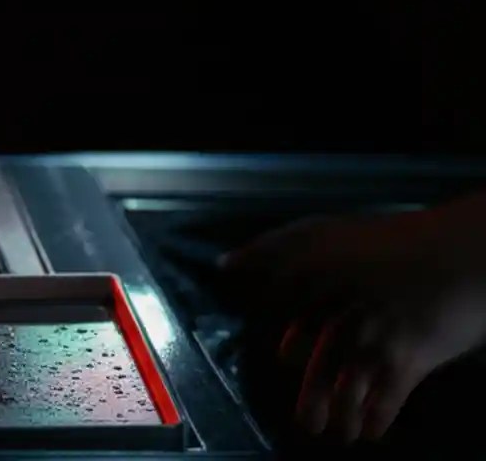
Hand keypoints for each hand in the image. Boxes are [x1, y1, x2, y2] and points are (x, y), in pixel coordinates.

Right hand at [222, 196, 485, 442]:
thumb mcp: (312, 240)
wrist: (449, 264)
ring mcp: (384, 341)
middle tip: (304, 422)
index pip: (304, 321)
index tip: (284, 358)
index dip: (295, 343)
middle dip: (314, 391)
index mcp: (331, 289)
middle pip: (327, 361)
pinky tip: (369, 433)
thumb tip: (225, 263)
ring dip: (343, 412)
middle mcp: (354, 318)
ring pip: (353, 384)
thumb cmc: (379, 246)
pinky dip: (380, 417)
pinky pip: (391, 398)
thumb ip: (268, 251)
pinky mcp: (412, 363)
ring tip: (334, 436)